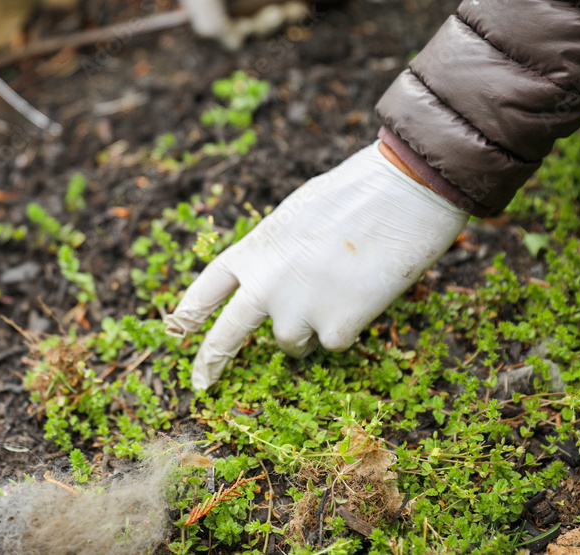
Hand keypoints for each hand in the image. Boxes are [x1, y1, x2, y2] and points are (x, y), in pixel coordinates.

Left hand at [165, 140, 469, 389]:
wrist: (402, 195)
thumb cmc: (353, 195)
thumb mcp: (295, 217)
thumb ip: (275, 255)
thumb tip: (274, 285)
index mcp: (251, 251)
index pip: (205, 290)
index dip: (188, 314)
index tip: (176, 331)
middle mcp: (264, 287)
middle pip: (226, 337)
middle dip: (211, 362)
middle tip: (200, 383)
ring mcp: (297, 312)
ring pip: (290, 343)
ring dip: (307, 329)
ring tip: (338, 290)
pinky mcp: (335, 330)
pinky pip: (332, 343)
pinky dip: (347, 327)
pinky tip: (363, 294)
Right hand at [177, 0, 310, 49]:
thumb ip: (208, 25)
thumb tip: (235, 44)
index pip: (213, 31)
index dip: (229, 33)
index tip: (241, 26)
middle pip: (241, 31)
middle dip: (259, 26)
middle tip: (271, 13)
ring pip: (265, 27)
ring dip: (276, 21)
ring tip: (283, 8)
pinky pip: (286, 17)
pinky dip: (293, 15)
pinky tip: (297, 5)